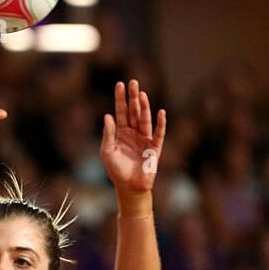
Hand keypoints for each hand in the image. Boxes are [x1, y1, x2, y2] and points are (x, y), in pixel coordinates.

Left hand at [101, 80, 165, 194]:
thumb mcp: (108, 151)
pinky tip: (160, 112)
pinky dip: (160, 123)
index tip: (120, 84)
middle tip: (133, 82)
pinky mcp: (154, 147)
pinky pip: (158, 133)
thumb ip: (108, 134)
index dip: (120, 98)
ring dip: (144, 107)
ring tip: (142, 94)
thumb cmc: (116, 170)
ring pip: (145, 119)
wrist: (129, 187)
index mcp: (121, 132)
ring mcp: (145, 139)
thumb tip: (107, 116)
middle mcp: (134, 132)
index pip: (121, 111)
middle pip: (134, 111)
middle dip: (133, 97)